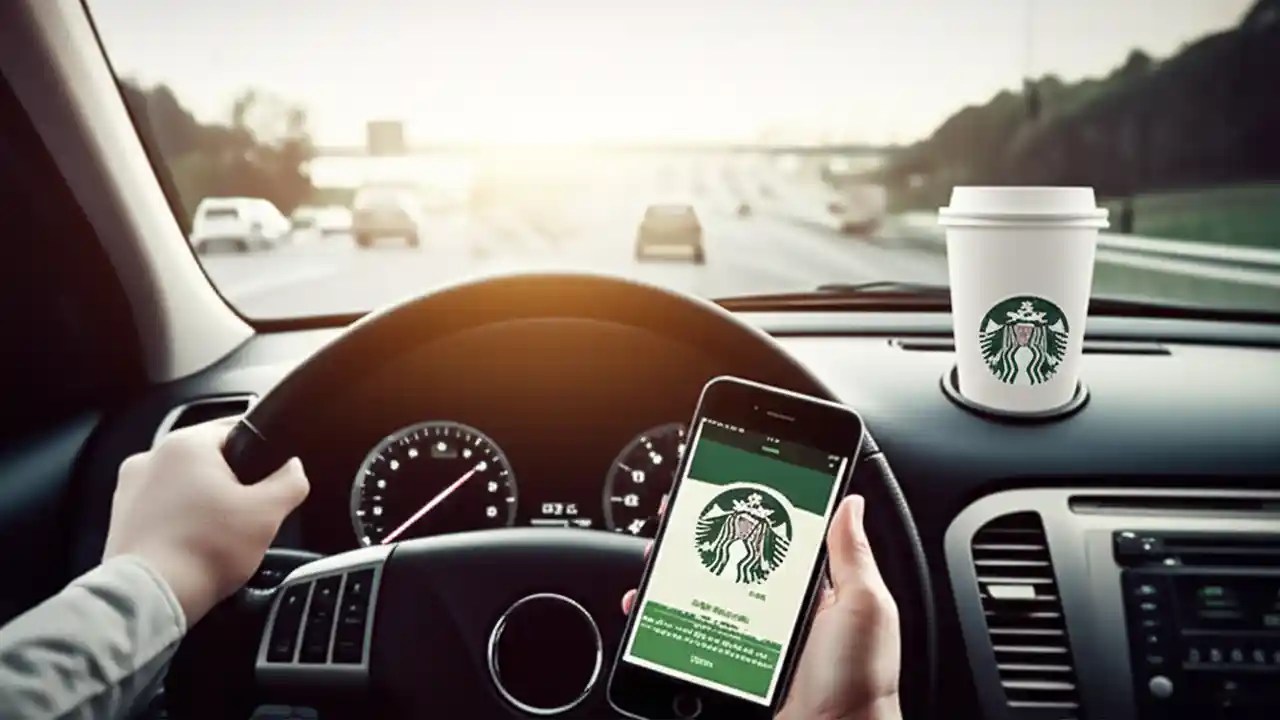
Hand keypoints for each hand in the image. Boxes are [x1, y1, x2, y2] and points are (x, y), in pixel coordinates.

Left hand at [103, 419, 309, 625]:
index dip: (261, 452)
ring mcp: (128, 487)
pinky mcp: (118, 516)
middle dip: (229, 482)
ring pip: (182, 485)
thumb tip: (294, 468)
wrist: (149, 597)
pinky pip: (160, 508)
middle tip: (247, 513)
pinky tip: (192, 545)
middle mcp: (150, 455)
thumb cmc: (207, 548)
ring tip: (218, 535)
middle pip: (207, 459)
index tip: (271, 479)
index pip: (235, 428)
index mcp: (186, 443)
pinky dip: (178, 521)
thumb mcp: (267, 514)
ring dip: (201, 502)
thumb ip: (290, 481)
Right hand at [622, 495, 901, 719]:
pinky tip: (649, 607)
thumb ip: (852, 555)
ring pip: (702, 596)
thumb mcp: (865, 607)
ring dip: (673, 573)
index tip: (725, 488)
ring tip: (657, 556)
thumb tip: (850, 502)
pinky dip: (661, 619)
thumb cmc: (859, 681)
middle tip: (677, 517)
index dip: (749, 512)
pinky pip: (689, 635)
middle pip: (729, 563)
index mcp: (813, 591)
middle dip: (699, 537)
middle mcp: (778, 612)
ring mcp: (749, 639)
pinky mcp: (726, 664)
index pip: (776, 539)